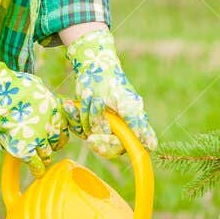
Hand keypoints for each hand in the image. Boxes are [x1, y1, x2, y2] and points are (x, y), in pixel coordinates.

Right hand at [0, 52, 73, 174]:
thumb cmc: (13, 86)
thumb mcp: (37, 87)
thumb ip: (44, 98)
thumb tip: (44, 100)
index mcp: (56, 110)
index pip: (64, 129)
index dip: (57, 134)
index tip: (51, 136)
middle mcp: (51, 125)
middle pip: (57, 143)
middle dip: (50, 145)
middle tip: (42, 147)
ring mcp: (38, 137)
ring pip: (46, 155)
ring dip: (43, 157)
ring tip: (38, 160)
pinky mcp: (24, 148)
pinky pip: (35, 164)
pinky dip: (37, 169)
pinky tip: (37, 172)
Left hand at [63, 26, 156, 158]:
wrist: (95, 69)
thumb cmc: (114, 84)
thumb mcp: (126, 102)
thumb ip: (137, 122)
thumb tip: (151, 145)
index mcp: (129, 128)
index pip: (118, 149)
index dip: (106, 147)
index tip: (94, 139)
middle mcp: (116, 131)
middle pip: (100, 143)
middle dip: (94, 122)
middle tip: (95, 102)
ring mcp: (100, 127)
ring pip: (87, 132)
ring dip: (85, 111)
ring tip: (88, 93)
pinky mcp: (86, 122)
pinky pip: (76, 125)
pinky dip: (72, 114)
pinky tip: (68, 104)